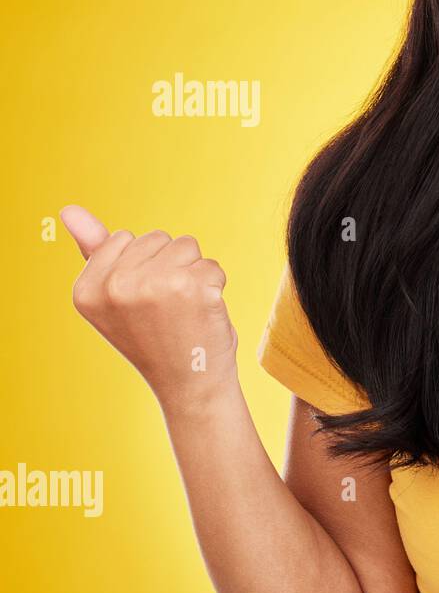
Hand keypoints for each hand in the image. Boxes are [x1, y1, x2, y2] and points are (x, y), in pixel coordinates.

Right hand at [60, 205, 237, 411]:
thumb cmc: (155, 337)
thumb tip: (68, 209)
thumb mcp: (114, 297)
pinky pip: (211, 265)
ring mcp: (154, 286)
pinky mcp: (192, 288)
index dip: (142, 266)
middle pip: (158, 237)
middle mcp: (115, 286)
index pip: (125, 237)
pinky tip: (204, 315)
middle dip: (169, 266)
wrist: (189, 383)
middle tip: (166, 311)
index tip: (142, 303)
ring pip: (187, 246)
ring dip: (193, 274)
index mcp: (86, 288)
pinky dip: (215, 286)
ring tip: (184, 311)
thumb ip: (93, 251)